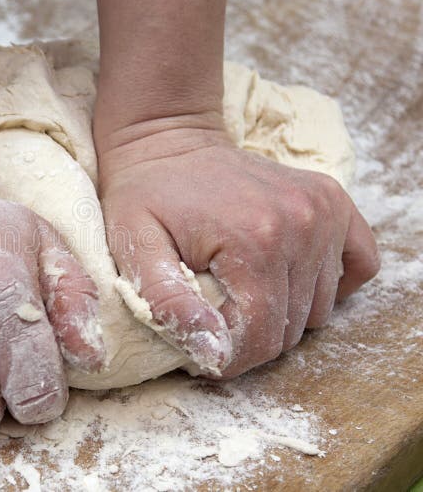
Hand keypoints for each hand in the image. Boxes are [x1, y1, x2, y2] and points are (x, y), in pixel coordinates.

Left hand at [97, 116, 379, 377]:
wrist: (168, 138)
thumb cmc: (145, 195)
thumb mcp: (136, 247)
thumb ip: (167, 302)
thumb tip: (210, 351)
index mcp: (252, 240)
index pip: (260, 337)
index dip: (228, 356)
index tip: (201, 348)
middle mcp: (300, 225)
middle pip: (289, 328)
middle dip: (249, 336)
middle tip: (214, 316)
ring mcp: (323, 211)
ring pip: (318, 308)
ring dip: (281, 312)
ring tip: (239, 289)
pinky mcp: (334, 202)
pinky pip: (358, 266)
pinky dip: (328, 284)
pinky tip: (287, 275)